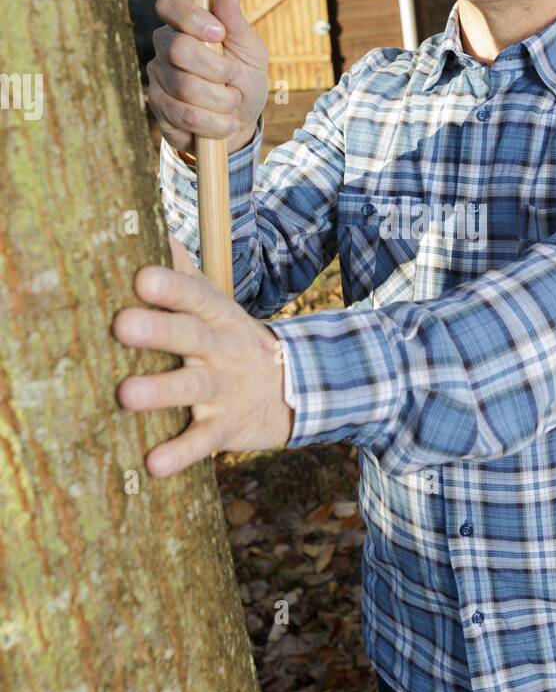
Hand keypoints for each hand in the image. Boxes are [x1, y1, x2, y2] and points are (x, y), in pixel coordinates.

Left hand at [112, 235, 293, 476]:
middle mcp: (219, 348)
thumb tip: (149, 227)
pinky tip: (153, 465)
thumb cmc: (233, 340)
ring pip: (191, 388)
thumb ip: (183, 272)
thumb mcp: (217, 305)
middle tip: (121, 324)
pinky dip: (180, 454)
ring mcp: (224, 388)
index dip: (170, 286)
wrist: (297, 389)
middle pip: (189, 335)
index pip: (194, 295)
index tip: (141, 277)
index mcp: (215, 315)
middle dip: (158, 330)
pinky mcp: (226, 427)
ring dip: (160, 391)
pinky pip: (202, 441)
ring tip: (126, 396)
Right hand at [147, 0, 269, 154]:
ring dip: (222, 100)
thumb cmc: (244, 79)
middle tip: (234, 77)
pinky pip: (186, 116)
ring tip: (233, 103)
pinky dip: (216, 123)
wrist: (240, 123)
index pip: (169, 4)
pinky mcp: (159, 109)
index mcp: (185, 23)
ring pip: (185, 87)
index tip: (218, 33)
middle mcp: (164, 46)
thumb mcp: (250, 51)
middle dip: (218, 69)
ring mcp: (158, 78)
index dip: (190, 16)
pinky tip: (226, 122)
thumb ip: (236, 22)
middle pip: (179, 49)